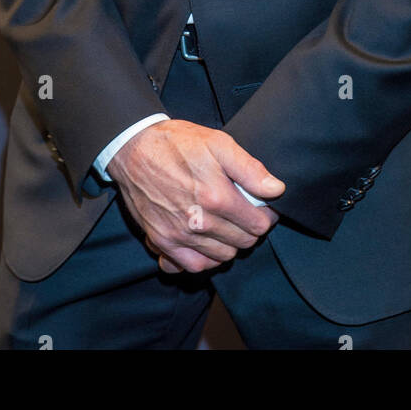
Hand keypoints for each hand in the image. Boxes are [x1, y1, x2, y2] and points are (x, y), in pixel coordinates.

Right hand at [107, 119, 284, 272]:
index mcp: (216, 196)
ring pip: (222, 257)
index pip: (258, 224)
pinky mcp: (162, 240)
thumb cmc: (178, 143)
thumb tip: (276, 189)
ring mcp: (179, 234)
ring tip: (226, 225)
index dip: (266, 216)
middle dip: (249, 230)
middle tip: (244, 214)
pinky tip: (207, 243)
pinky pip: (193, 266)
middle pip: (242, 243)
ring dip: (229, 244)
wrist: (134, 148)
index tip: (262, 207)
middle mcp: (198, 221)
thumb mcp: (218, 143)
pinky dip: (205, 260)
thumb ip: (250, 168)